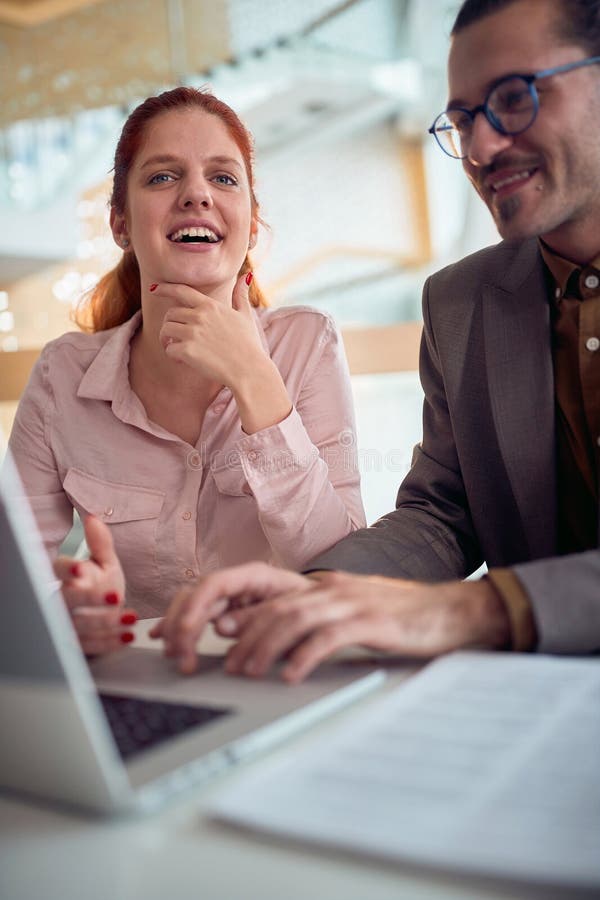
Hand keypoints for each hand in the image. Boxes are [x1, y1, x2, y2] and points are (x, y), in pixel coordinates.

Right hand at [53, 515, 135, 655]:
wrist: (106, 615)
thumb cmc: (102, 586)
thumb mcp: (105, 563)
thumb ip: (100, 543)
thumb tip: (93, 518)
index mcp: (69, 576)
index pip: (59, 569)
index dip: (67, 569)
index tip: (79, 567)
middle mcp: (63, 600)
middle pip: (67, 599)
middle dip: (89, 599)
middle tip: (115, 597)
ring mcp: (68, 623)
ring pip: (79, 624)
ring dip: (105, 623)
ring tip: (130, 618)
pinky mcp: (78, 644)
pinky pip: (90, 646)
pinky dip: (110, 642)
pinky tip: (128, 636)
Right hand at [149, 562, 311, 673]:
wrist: (323, 604)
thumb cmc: (310, 605)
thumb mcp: (293, 611)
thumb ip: (257, 618)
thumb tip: (221, 627)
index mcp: (254, 575)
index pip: (215, 584)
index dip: (196, 606)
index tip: (186, 631)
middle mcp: (236, 582)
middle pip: (196, 596)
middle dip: (182, 627)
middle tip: (181, 658)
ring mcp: (227, 595)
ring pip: (189, 605)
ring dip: (176, 630)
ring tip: (174, 655)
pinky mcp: (223, 610)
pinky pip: (193, 613)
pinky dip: (176, 626)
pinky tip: (161, 637)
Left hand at [157, 274, 291, 432]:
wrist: (250, 370)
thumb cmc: (249, 345)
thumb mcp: (245, 316)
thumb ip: (240, 295)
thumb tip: (246, 276)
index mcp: (211, 306)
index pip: (182, 290)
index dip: (165, 288)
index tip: (153, 288)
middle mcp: (199, 316)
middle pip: (170, 314)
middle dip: (170, 325)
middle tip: (176, 338)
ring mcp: (193, 333)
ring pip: (166, 330)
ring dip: (167, 340)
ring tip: (178, 349)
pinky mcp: (188, 351)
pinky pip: (169, 349)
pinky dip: (172, 356)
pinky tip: (183, 362)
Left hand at [214, 571, 511, 681]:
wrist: (452, 611)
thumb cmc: (406, 615)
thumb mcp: (358, 611)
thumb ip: (326, 619)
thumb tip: (291, 640)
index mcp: (329, 585)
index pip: (276, 597)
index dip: (245, 616)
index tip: (221, 636)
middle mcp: (336, 588)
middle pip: (279, 608)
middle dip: (248, 636)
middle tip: (231, 665)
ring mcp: (354, 602)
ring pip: (296, 619)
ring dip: (267, 646)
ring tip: (251, 671)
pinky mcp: (373, 622)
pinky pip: (329, 637)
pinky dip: (304, 656)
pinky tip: (291, 675)